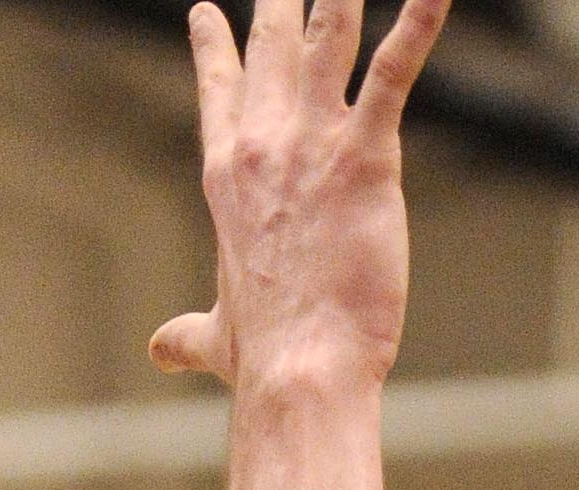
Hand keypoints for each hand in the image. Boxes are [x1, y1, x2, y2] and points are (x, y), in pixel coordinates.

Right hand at [149, 0, 450, 393]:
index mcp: (228, 172)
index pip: (219, 89)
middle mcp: (264, 139)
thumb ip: (189, 333)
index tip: (210, 12)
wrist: (301, 365)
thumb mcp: (216, 335)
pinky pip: (394, 70)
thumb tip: (159, 351)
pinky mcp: (367, 155)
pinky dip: (420, 23)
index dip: (216, 45)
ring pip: (327, 33)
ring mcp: (314, 140)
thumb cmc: (264, 356)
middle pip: (273, 40)